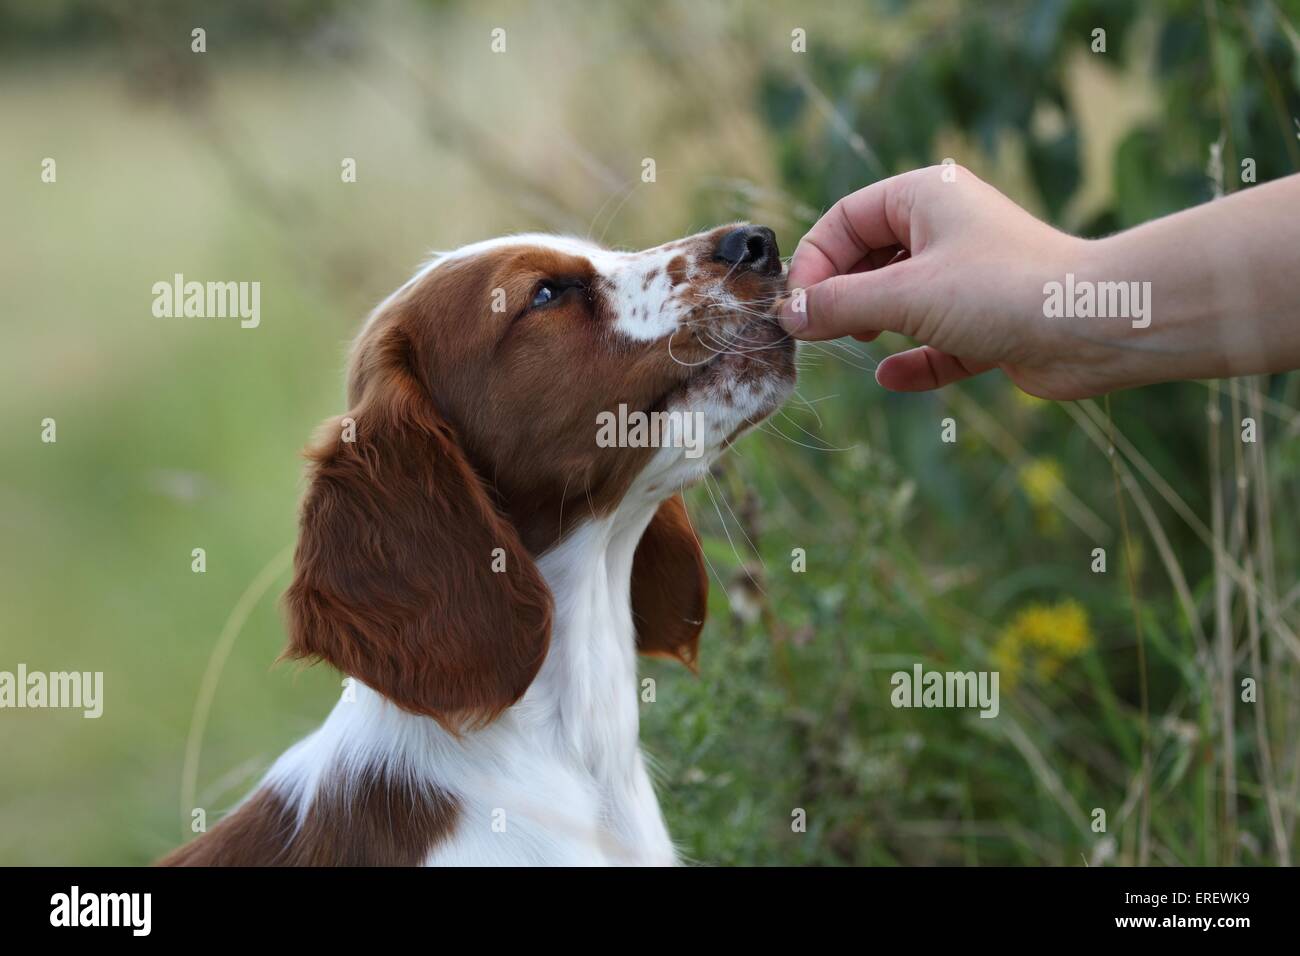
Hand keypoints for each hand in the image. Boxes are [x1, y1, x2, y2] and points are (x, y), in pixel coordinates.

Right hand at [780, 165, 1119, 399]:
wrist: (1099, 326)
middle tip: (820, 329)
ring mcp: (968, 277)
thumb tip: (788, 316)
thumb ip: (838, 305)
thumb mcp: (905, 294)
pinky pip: (935, 340)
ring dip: (872, 323)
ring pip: (901, 299)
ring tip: (858, 341)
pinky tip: (891, 376)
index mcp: (924, 197)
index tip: (797, 307)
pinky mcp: (987, 323)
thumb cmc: (1003, 290)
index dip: (815, 261)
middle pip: (868, 257)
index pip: (845, 220)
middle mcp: (946, 229)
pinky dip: (912, 358)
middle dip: (840, 294)